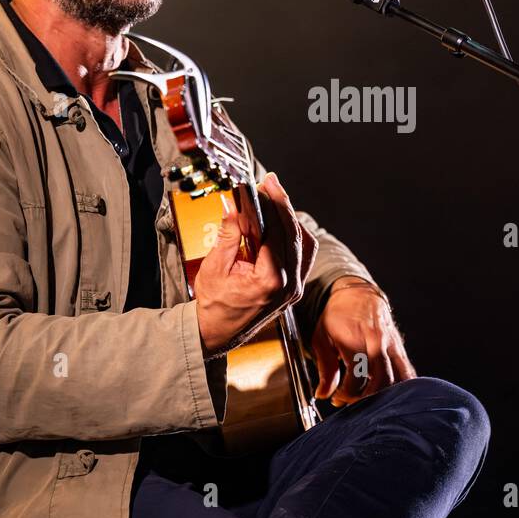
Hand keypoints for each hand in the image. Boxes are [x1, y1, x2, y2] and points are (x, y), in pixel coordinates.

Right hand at [194, 172, 317, 355]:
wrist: (216, 333)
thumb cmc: (214, 307)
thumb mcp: (215, 267)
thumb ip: (229, 235)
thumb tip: (235, 207)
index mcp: (272, 280)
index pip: (281, 232)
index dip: (275, 203)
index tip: (267, 184)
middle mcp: (290, 285)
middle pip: (295, 235)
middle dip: (283, 205)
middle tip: (271, 184)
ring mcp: (295, 288)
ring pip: (304, 244)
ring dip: (291, 219)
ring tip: (274, 200)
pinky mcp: (293, 288)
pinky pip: (301, 256)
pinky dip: (292, 236)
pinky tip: (280, 223)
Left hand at [311, 276, 416, 405]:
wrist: (358, 294)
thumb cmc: (337, 316)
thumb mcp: (322, 338)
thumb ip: (325, 369)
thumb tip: (323, 394)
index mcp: (356, 339)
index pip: (356, 376)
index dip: (345, 394)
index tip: (337, 398)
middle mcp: (377, 343)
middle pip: (381, 381)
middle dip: (366, 399)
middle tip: (352, 402)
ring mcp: (392, 346)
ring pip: (398, 380)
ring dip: (383, 397)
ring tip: (367, 399)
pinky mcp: (401, 350)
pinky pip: (408, 373)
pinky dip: (400, 388)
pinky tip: (386, 394)